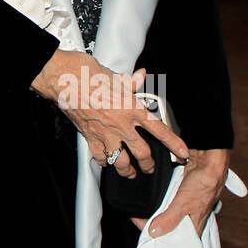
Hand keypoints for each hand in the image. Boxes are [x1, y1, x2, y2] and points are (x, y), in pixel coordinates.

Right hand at [32, 51, 187, 178]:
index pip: (159, 129)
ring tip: (130, 173)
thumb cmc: (89, 74)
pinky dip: (104, 161)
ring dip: (128, 170)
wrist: (65, 80)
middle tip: (151, 168)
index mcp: (132, 108)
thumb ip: (130, 82)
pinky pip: (100, 157)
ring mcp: (106, 134)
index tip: (183, 153)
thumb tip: (140, 77)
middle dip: (149, 164)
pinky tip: (106, 161)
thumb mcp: (115, 76)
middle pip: (143, 153)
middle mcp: (122, 124)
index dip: (174, 144)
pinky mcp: (90, 138)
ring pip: (122, 162)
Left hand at [129, 147, 230, 236]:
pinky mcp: (181, 192)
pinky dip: (159, 201)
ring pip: (167, 213)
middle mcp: (190, 217)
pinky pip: (167, 200)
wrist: (207, 159)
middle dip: (155, 226)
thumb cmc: (203, 183)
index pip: (177, 240)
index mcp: (195, 226)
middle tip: (137, 221)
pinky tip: (150, 200)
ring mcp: (185, 204)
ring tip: (139, 212)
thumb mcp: (184, 203)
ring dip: (156, 213)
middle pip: (170, 226)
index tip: (144, 235)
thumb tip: (154, 233)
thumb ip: (170, 218)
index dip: (162, 240)